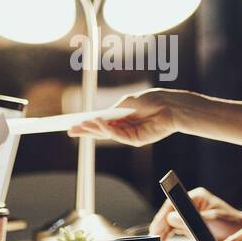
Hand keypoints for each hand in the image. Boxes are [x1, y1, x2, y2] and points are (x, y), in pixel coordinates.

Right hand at [68, 89, 183, 146]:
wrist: (170, 106)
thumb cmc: (152, 100)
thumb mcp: (128, 101)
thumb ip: (114, 110)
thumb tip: (99, 116)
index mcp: (121, 117)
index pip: (101, 121)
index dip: (88, 122)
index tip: (73, 122)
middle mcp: (124, 127)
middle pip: (101, 131)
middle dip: (86, 130)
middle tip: (70, 130)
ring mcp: (129, 134)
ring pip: (107, 134)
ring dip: (93, 129)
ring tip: (81, 125)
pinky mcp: (136, 140)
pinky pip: (118, 135)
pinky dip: (107, 129)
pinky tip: (98, 123)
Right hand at [148, 187, 241, 240]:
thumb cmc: (232, 225)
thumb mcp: (211, 221)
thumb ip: (191, 221)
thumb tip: (172, 218)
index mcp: (197, 197)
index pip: (174, 202)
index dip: (164, 214)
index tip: (158, 224)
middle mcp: (193, 204)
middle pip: (172, 212)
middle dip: (162, 224)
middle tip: (155, 235)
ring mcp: (192, 214)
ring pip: (173, 221)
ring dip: (165, 230)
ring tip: (159, 239)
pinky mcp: (193, 225)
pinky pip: (178, 228)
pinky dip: (172, 234)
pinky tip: (165, 240)